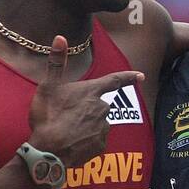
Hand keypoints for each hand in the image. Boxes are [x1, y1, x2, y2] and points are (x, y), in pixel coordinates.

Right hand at [28, 35, 143, 169]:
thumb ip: (56, 62)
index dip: (128, 77)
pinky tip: (71, 143)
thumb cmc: (48, 117)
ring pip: (97, 124)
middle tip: (66, 116)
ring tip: (66, 131)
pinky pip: (95, 141)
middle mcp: (103, 109)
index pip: (114, 80)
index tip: (141, 76)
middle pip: (99, 106)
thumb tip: (60, 37)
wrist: (48, 151)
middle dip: (86, 110)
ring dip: (85, 126)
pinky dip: (85, 142)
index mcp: (91, 92)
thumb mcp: (48, 87)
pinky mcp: (101, 147)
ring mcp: (103, 129)